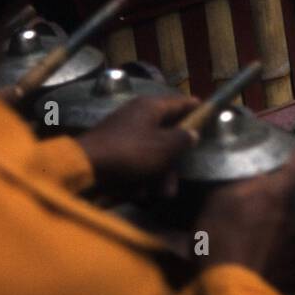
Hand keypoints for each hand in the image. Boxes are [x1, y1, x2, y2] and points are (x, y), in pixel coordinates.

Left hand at [75, 96, 198, 191]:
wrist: (84, 170)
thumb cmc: (130, 153)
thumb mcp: (164, 147)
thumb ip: (184, 139)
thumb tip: (192, 133)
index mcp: (151, 106)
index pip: (181, 102)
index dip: (196, 109)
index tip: (209, 114)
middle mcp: (137, 116)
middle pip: (167, 133)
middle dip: (175, 159)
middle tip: (178, 178)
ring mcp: (123, 134)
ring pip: (152, 152)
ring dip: (159, 173)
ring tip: (161, 193)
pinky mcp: (113, 152)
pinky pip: (135, 162)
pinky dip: (140, 176)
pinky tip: (139, 192)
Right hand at [195, 134, 294, 280]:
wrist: (229, 291)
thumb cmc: (219, 240)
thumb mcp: (219, 202)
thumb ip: (241, 186)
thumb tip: (258, 178)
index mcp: (278, 194)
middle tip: (277, 207)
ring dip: (292, 231)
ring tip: (272, 240)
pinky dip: (288, 258)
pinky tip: (274, 264)